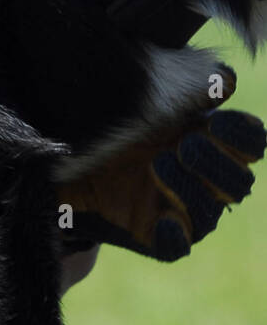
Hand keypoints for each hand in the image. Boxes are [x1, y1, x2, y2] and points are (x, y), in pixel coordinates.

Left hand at [59, 72, 264, 260]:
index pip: (248, 143)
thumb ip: (184, 91)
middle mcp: (206, 183)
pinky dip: (174, 236)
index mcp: (210, 144)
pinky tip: (165, 221)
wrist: (77, 160)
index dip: (242, 134)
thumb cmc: (119, 125)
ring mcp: (185, 212)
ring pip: (208, 211)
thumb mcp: (139, 104)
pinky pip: (176, 246)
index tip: (219, 120)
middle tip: (186, 144)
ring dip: (190, 190)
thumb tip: (224, 78)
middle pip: (238, 182)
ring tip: (159, 164)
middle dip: (217, 163)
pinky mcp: (159, 236)